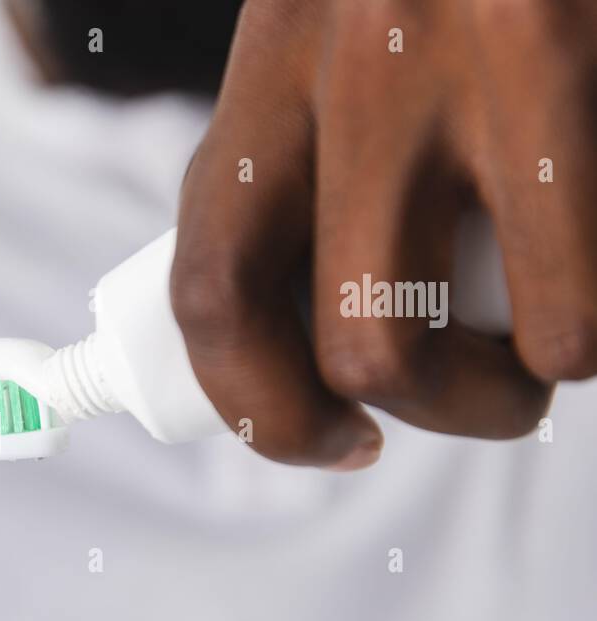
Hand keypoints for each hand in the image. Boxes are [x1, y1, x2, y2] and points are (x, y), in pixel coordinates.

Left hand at [171, 0, 594, 468]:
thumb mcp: (341, 32)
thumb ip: (319, 154)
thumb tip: (321, 314)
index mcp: (270, 70)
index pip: (206, 286)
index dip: (255, 406)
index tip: (321, 437)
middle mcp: (341, 69)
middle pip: (325, 337)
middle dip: (395, 415)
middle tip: (449, 404)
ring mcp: (456, 61)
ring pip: (449, 335)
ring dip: (502, 393)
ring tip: (544, 357)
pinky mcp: (558, 49)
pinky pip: (582, 296)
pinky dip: (593, 336)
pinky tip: (594, 296)